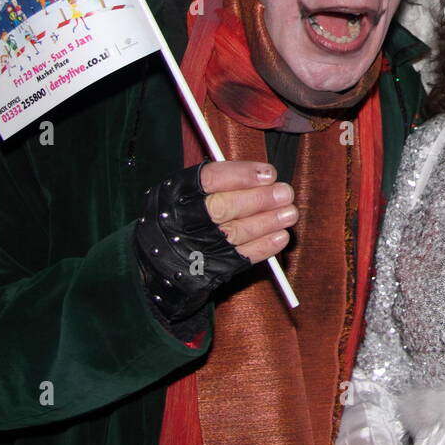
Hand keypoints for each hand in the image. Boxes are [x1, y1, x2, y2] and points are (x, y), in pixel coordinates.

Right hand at [134, 161, 296, 330]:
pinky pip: (239, 258)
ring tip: (290, 213)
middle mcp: (179, 220)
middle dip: (259, 199)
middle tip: (285, 193)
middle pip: (223, 208)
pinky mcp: (205, 271)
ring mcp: (191, 248)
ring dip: (267, 222)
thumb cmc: (180, 218)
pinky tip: (280, 237)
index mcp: (173, 193)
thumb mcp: (186, 193)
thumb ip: (220, 183)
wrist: (154, 265)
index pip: (209, 178)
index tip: (269, 173)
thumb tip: (264, 177)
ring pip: (234, 233)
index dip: (242, 175)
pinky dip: (262, 247)